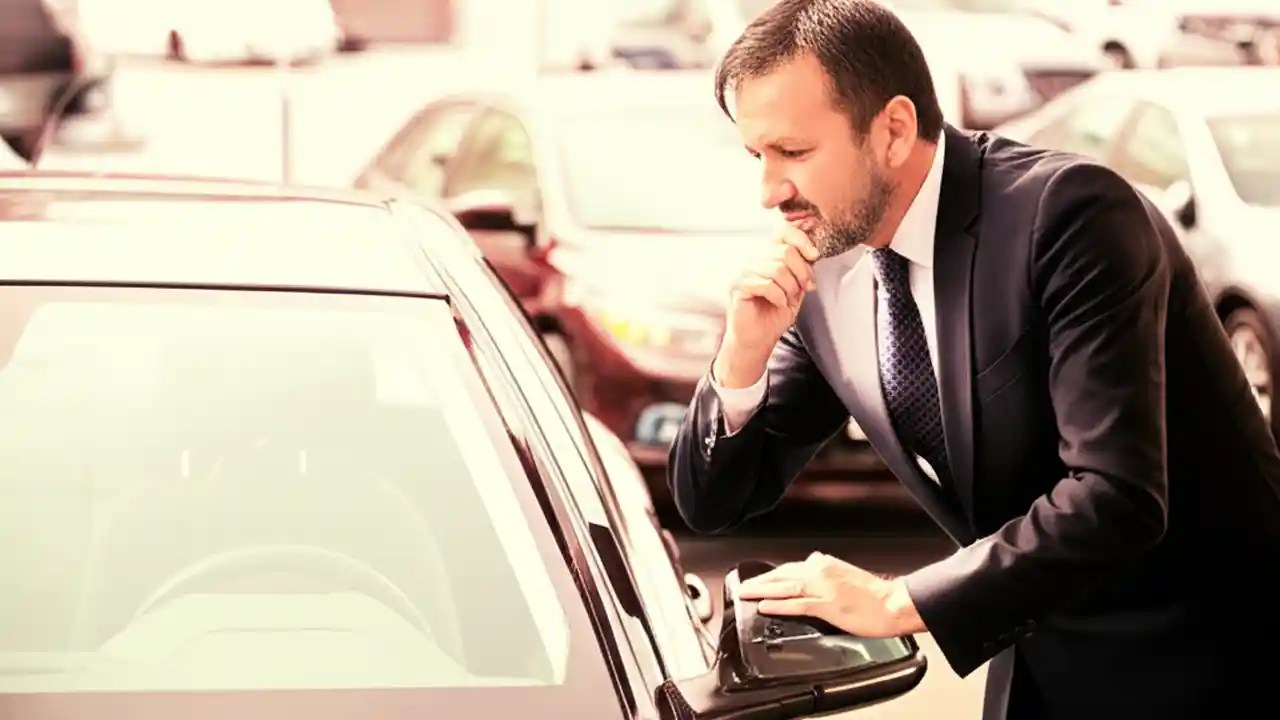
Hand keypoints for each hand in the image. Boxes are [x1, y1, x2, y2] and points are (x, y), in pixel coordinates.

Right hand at [714, 224, 819, 387]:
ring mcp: (745, 272)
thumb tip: (814, 253)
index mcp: (768, 256)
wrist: (758, 340)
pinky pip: (766, 284)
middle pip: (784, 251)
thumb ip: (803, 270)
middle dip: (801, 272)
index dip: (801, 240)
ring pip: (777, 268)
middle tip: (803, 288)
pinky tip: (778, 304)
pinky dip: (778, 296)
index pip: (783, 232)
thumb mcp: (796, 289)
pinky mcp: (738, 287)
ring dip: (790, 288)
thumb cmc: (773, 315)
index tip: (814, 255)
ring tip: (788, 299)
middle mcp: (755, 260)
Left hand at [735, 552, 924, 636]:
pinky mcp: (826, 605)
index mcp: (824, 564)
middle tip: (743, 587)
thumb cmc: (874, 595)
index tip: (759, 580)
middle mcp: (820, 571)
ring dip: (762, 590)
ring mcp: (822, 588)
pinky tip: (765, 606)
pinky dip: (779, 604)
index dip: (771, 575)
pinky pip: (797, 604)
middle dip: (761, 581)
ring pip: (785, 587)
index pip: (790, 568)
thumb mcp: (844, 576)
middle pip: (783, 575)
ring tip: (746, 595)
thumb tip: (809, 573)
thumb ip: (824, 574)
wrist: (893, 603)